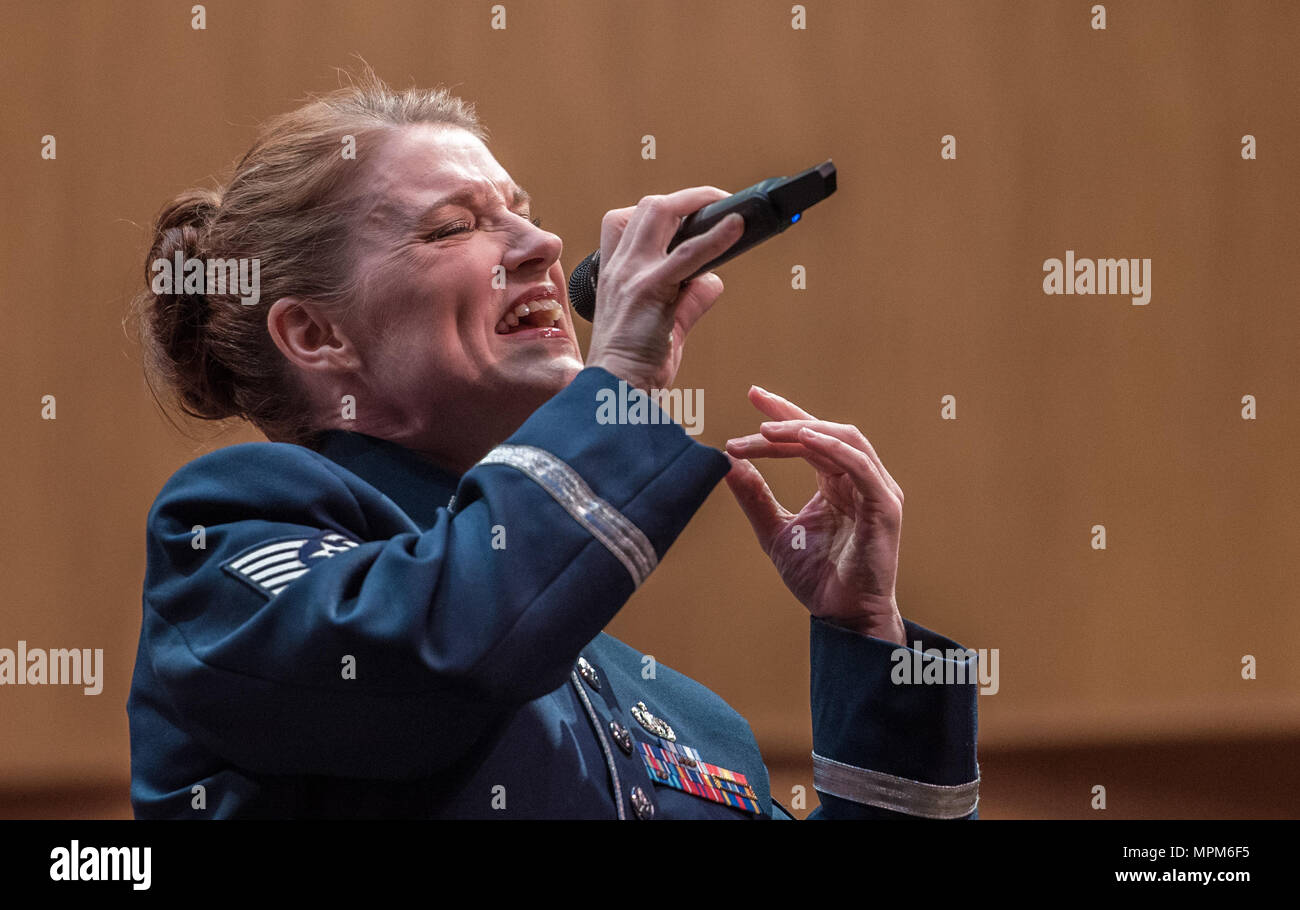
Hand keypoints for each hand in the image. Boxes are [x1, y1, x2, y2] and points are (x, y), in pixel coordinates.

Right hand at [584, 187, 743, 390]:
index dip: (658, 212)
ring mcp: (632, 274)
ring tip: (728, 205)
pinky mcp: (651, 289)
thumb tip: (714, 279)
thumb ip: (689, 299)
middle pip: (648, 208)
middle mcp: (619, 267)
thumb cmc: (633, 366)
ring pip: (662, 214)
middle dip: (685, 199)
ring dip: (699, 202)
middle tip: (715, 203)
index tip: (685, 217)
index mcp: (614, 274)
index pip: (625, 222)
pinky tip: (737, 227)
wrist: (615, 390)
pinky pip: (688, 254)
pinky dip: (717, 236)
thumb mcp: (664, 325)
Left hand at [724, 386, 905, 645]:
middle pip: (824, 433)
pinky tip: (805, 440)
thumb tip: (729, 465)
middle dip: (788, 418)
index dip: (784, 413)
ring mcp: (876, 491)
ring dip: (806, 431)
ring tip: (768, 431)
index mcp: (837, 484)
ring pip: (845, 441)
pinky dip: (834, 448)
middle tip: (753, 408)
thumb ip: (756, 498)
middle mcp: (860, 480)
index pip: (811, 437)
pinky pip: (861, 466)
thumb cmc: (818, 578)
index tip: (752, 395)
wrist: (842, 617)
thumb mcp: (776, 533)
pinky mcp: (884, 506)